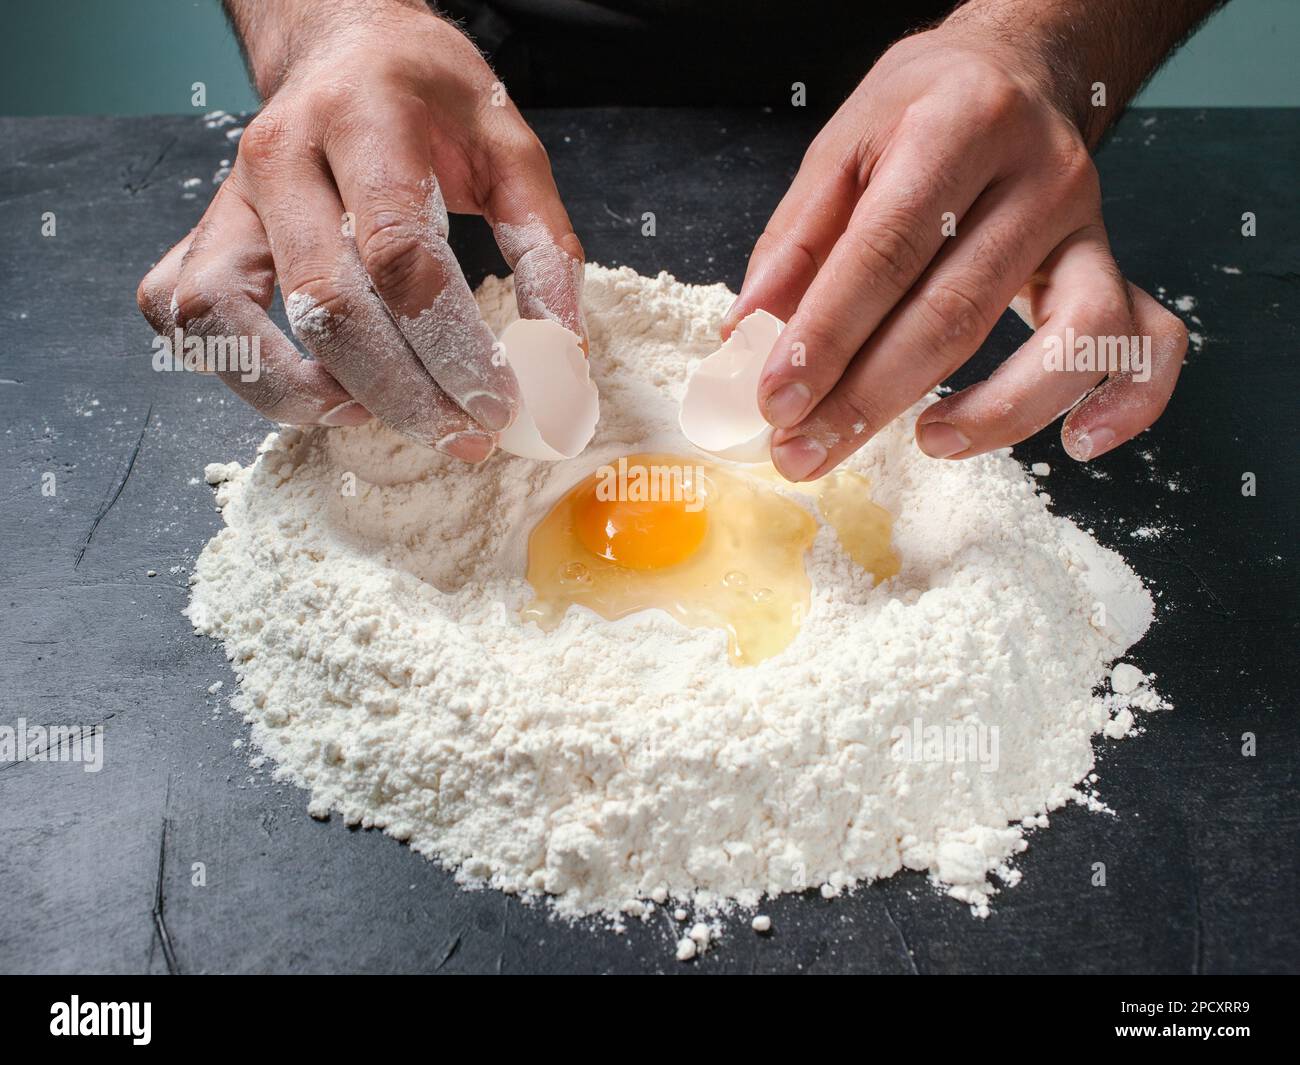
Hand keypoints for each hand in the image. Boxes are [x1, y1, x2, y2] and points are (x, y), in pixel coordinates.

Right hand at [137, 0, 584, 461]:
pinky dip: (236, 367)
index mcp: (366, 120)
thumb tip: (561, 357)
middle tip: (458, 434)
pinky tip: (311, 386)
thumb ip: (545, 245)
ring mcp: (228, 196)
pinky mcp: (201, 230)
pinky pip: (183, 313)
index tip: (498, 404)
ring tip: (370, 416)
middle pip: (323, 304)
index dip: (451, 348)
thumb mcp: (510, 145)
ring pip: (223, 314)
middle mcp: (282, 156)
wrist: (342, 45)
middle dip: (399, 393)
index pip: (399, 255)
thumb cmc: (428, 97)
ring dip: (296, 392)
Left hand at [724, 16, 1187, 479]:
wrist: (1018, 67)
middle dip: (871, 398)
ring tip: (927, 444)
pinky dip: (1129, 399)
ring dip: (996, 414)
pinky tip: (1077, 445)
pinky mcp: (1113, 263)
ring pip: (1068, 337)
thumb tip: (750, 333)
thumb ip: (795, 238)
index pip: (885, 250)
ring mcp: (1087, 224)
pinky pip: (1149, 339)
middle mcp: (1036, 174)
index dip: (827, 336)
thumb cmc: (921, 111)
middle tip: (804, 452)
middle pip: (956, 311)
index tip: (776, 401)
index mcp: (954, 127)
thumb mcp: (842, 145)